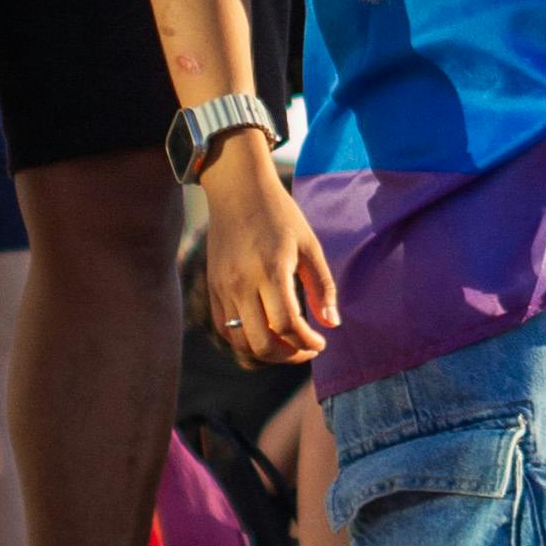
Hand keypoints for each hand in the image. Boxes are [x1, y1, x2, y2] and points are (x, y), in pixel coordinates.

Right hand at [204, 148, 338, 369]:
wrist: (238, 190)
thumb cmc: (279, 214)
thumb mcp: (309, 245)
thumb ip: (322, 286)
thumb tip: (332, 324)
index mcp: (271, 271)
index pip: (288, 325)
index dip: (307, 343)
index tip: (321, 343)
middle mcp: (242, 284)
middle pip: (262, 342)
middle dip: (289, 356)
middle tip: (307, 350)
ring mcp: (223, 287)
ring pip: (240, 341)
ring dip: (266, 353)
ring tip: (288, 346)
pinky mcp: (213, 287)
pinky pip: (225, 328)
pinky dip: (244, 340)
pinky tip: (265, 333)